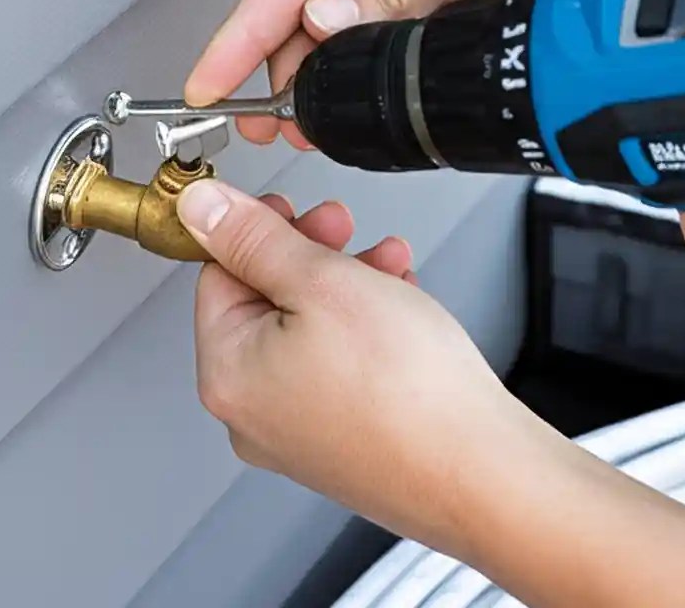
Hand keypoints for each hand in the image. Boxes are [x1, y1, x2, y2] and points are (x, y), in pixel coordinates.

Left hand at [176, 178, 534, 555]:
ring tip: (391, 267)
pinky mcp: (340, 445)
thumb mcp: (321, 281)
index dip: (261, 232)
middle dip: (314, 256)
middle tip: (348, 231)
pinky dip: (365, 330)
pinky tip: (402, 309)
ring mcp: (297, 435)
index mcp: (227, 375)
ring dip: (347, 285)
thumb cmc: (409, 394)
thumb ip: (253, 238)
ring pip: (309, 332)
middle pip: (265, 304)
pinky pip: (337, 369)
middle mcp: (252, 415)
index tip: (300, 211)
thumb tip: (201, 209)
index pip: (219, 276)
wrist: (482, 474)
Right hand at [186, 0, 684, 343]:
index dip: (245, 27)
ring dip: (329, 82)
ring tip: (310, 124)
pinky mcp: (463, 10)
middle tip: (268, 121)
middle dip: (285, 67)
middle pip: (316, 9)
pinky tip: (367, 106)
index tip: (212, 76)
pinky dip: (380, 84)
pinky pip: (403, 51)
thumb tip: (327, 20)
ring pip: (356, 37)